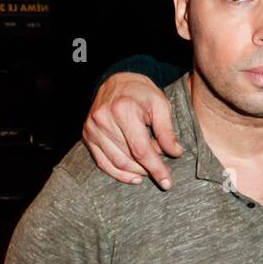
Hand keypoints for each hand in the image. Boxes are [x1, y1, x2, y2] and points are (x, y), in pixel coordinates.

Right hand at [82, 72, 183, 187]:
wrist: (117, 81)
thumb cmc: (142, 93)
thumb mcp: (161, 105)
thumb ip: (167, 130)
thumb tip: (175, 153)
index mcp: (124, 111)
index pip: (141, 149)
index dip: (156, 168)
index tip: (167, 182)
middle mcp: (104, 120)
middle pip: (129, 158)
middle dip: (148, 168)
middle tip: (162, 169)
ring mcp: (93, 129)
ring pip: (116, 163)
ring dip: (136, 171)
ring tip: (150, 170)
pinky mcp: (87, 135)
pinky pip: (103, 162)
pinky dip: (119, 173)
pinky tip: (134, 176)